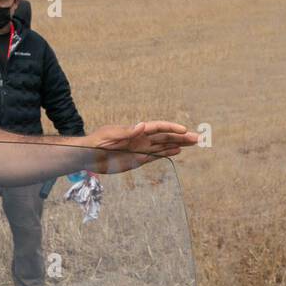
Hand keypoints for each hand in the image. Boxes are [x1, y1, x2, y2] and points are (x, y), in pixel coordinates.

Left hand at [82, 121, 199, 173]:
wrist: (87, 156)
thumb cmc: (96, 142)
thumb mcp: (109, 135)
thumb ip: (126, 132)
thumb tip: (142, 125)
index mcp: (136, 131)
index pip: (158, 128)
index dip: (171, 128)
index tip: (184, 130)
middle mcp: (141, 139)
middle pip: (166, 137)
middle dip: (182, 137)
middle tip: (198, 138)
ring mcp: (141, 149)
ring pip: (164, 145)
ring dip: (178, 144)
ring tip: (193, 143)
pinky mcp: (138, 160)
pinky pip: (156, 156)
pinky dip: (167, 153)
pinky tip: (177, 151)